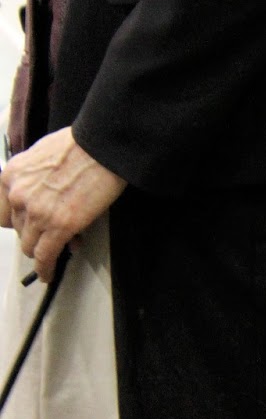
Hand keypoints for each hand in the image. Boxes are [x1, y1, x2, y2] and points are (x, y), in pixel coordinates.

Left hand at [0, 127, 125, 281]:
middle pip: (19, 229)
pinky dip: (46, 268)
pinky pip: (45, 256)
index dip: (20, 221)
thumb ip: (36, 178)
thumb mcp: (43, 155)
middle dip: (36, 234)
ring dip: (42, 251)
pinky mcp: (60, 227)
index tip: (29, 226)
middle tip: (54, 234)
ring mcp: (37, 213)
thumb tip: (47, 196)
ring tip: (56, 253)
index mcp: (11, 176)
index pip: (4, 211)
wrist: (102, 147)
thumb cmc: (81, 145)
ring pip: (31, 245)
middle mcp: (18, 196)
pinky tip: (48, 273)